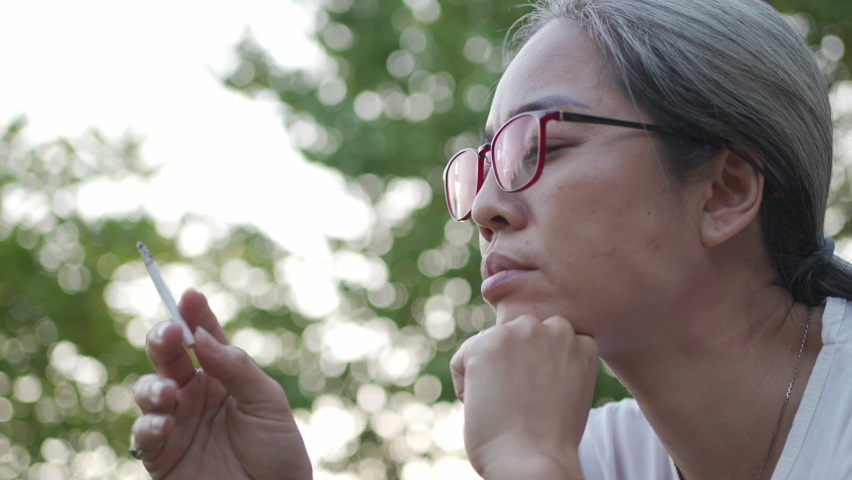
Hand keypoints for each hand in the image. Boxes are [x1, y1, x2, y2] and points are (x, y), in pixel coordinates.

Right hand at [131, 290, 310, 479]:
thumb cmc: (278, 451)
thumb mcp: (267, 403)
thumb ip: (236, 368)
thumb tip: (200, 336)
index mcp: (223, 376)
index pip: (204, 337)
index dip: (194, 314)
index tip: (189, 295)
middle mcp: (195, 394)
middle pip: (168, 356)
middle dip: (162, 338)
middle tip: (169, 332)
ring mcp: (176, 423)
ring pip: (148, 390)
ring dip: (153, 386)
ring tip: (170, 392)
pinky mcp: (162, 455)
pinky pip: (145, 435)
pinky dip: (150, 425)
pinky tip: (164, 423)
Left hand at [450, 315, 597, 479]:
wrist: (534, 461)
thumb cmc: (548, 440)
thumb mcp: (567, 390)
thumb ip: (555, 364)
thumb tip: (524, 355)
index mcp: (580, 341)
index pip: (541, 343)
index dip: (533, 375)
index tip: (536, 401)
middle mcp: (554, 328)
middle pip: (515, 338)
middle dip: (510, 366)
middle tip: (519, 404)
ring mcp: (521, 332)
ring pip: (488, 345)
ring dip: (488, 373)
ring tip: (504, 405)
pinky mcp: (487, 343)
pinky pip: (462, 360)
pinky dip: (465, 386)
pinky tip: (485, 407)